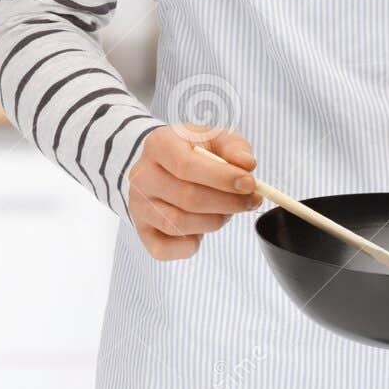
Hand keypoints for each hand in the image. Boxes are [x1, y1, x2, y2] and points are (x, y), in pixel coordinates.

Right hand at [127, 124, 261, 259]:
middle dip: (227, 203)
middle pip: (187, 197)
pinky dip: (189, 246)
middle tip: (249, 201)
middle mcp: (142, 175)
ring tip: (227, 212)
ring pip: (179, 224)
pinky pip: (164, 249)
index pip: (186, 166)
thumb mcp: (216, 139)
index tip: (249, 183)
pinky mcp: (141, 230)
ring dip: (214, 222)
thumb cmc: (194, 151)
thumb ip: (235, 147)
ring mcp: (138, 205)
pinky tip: (202, 230)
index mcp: (159, 145)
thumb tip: (246, 165)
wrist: (166, 166)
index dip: (222, 178)